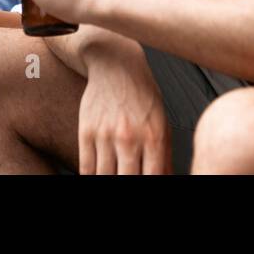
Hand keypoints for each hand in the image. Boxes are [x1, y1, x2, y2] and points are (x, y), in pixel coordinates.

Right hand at [78, 49, 170, 174]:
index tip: (145, 185)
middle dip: (127, 184)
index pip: (152, 178)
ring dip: (109, 180)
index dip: (149, 186)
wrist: (116, 66)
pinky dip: (91, 177)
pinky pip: (86, 167)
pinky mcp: (86, 131)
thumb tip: (167, 179)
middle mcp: (129, 138)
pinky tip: (98, 175)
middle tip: (127, 176)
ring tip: (114, 175)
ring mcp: (105, 135)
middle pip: (126, 180)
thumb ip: (165, 156)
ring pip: (104, 177)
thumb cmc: (142, 96)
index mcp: (153, 137)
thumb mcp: (162, 123)